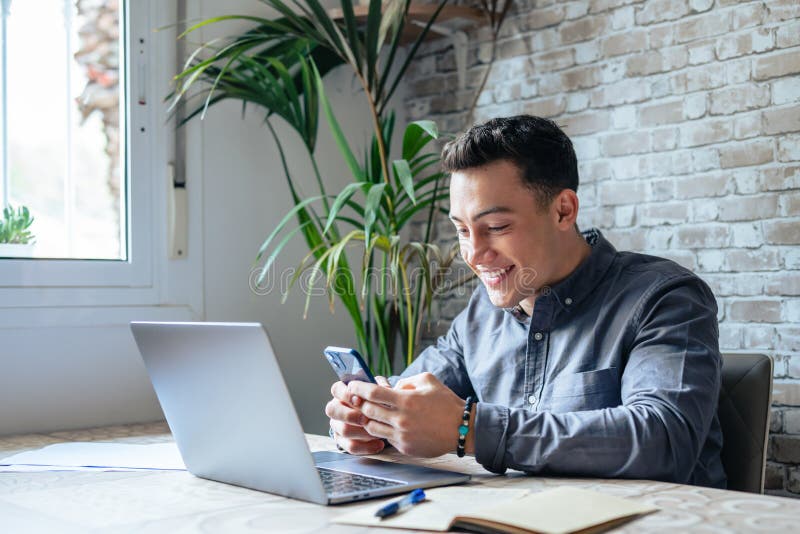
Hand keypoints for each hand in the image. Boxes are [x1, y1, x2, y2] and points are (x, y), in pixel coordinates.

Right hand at [325, 376, 390, 454]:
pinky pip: (351, 447)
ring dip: (362, 432)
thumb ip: (380, 387)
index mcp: (342, 393)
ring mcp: (337, 426)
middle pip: (332, 411)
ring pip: (343, 430)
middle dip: (350, 415)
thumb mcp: (379, 391)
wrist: (378, 419)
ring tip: (378, 432)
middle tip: (365, 419)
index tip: (359, 399)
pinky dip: (367, 447)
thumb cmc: (377, 401)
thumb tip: (385, 387)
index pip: (336, 390)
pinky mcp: (343, 441)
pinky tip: (379, 443)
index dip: (345, 394)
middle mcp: (336, 409)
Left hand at [346, 372, 466, 456]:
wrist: (462, 429)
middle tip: (355, 399)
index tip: (353, 386)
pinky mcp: (405, 448)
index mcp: (406, 401)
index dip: (359, 388)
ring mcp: (402, 435)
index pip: (372, 393)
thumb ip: (407, 381)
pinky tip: (384, 425)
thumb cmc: (446, 404)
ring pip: (372, 428)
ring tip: (369, 413)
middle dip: (359, 404)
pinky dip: (381, 431)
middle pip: (368, 411)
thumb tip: (392, 386)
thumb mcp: (428, 381)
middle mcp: (401, 419)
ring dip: (367, 419)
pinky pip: (385, 439)